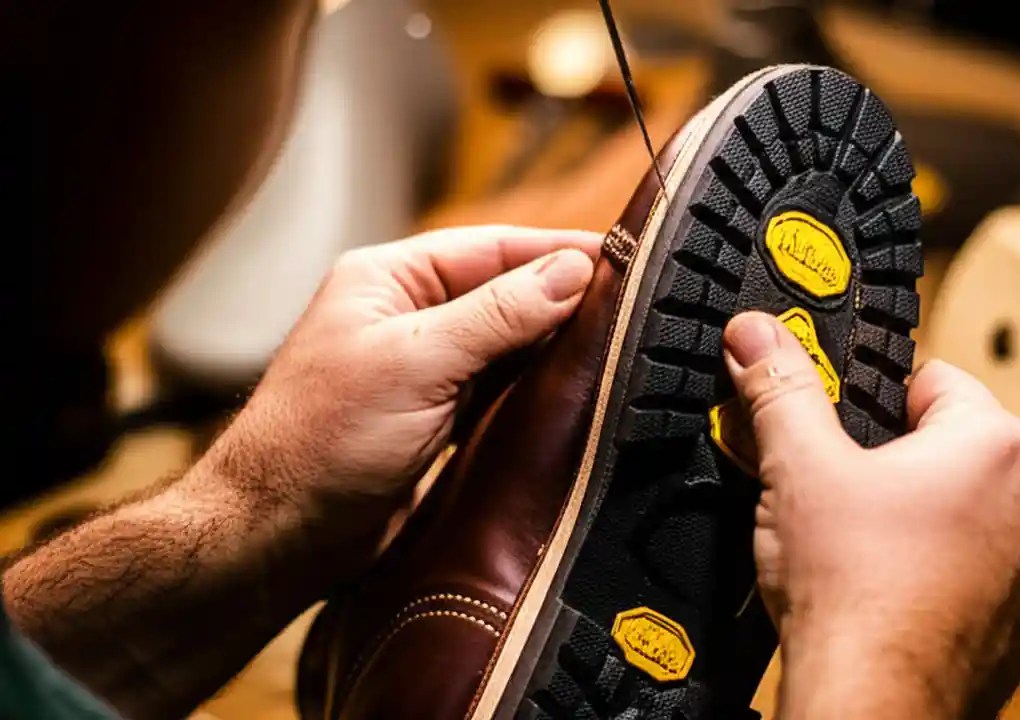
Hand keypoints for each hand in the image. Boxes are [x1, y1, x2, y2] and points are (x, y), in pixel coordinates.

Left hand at [203, 225, 599, 553]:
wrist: (279, 535)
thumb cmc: (320, 441)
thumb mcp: (416, 362)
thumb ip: (498, 315)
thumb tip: (571, 271)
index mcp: (390, 279)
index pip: (493, 248)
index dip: (559, 251)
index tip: (626, 255)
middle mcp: (408, 315)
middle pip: (506, 292)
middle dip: (564, 299)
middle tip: (637, 306)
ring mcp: (423, 368)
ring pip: (507, 344)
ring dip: (553, 347)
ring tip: (618, 346)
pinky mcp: (436, 417)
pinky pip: (499, 390)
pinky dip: (534, 390)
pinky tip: (573, 392)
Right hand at [722, 312, 1019, 718]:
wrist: (875, 706)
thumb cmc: (851, 587)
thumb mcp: (799, 466)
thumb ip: (779, 386)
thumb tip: (755, 329)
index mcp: (994, 443)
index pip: (930, 379)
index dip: (869, 399)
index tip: (832, 429)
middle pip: (946, 445)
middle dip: (889, 459)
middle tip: (831, 489)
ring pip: (961, 509)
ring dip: (913, 516)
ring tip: (853, 546)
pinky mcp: (1018, 622)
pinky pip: (971, 569)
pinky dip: (931, 571)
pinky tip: (881, 592)